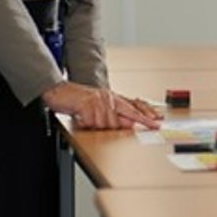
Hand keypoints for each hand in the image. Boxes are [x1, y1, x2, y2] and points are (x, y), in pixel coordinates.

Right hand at [43, 81, 161, 129]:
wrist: (59, 91)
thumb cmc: (79, 101)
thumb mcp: (99, 108)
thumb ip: (114, 115)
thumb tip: (130, 124)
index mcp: (113, 98)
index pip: (134, 107)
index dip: (147, 115)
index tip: (157, 123)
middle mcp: (109, 97)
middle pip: (127, 114)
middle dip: (136, 121)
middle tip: (144, 125)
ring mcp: (99, 99)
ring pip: (108, 123)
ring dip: (97, 126)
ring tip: (88, 119)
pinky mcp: (87, 103)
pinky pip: (92, 123)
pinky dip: (86, 124)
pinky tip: (81, 118)